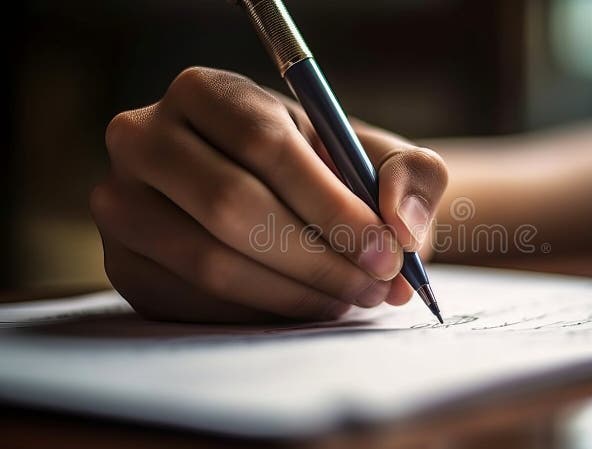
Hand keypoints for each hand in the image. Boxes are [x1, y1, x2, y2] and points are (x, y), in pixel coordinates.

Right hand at [91, 67, 447, 322]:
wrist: (279, 197)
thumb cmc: (327, 171)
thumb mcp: (378, 156)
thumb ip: (412, 176)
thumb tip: (398, 226)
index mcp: (205, 92)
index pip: (264, 146)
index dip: (331, 206)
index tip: (385, 252)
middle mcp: (145, 139)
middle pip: (230, 206)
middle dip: (317, 258)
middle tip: (374, 285)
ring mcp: (121, 204)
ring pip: (210, 263)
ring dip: (294, 293)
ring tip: (348, 298)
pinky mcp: (123, 263)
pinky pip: (193, 302)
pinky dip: (260, 313)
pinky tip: (303, 304)